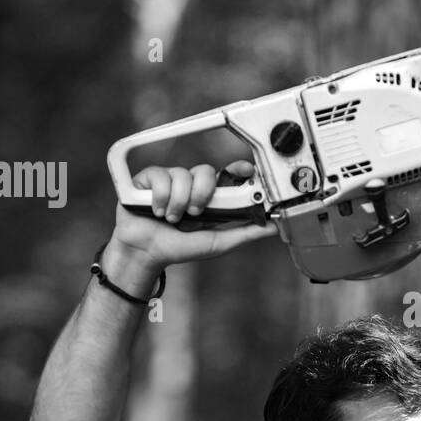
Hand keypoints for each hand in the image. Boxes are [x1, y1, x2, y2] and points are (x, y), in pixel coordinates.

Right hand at [111, 161, 276, 272]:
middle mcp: (190, 184)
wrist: (146, 252)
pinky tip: (156, 210)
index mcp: (209, 196)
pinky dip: (160, 197)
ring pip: (182, 174)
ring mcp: (169, 179)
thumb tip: (273, 226)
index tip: (246, 170)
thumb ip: (245, 234)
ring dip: (178, 202)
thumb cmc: (180, 248)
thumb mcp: (218, 243)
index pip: (226, 174)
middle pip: (205, 171)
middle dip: (202, 193)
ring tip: (172, 218)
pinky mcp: (148, 178)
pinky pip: (161, 176)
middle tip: (195, 213)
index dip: (238, 168)